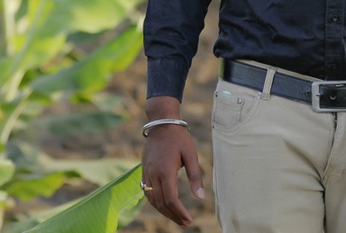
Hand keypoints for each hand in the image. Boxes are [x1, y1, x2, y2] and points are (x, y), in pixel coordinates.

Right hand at [141, 97, 204, 227]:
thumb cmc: (179, 138)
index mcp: (165, 171)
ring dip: (163, 211)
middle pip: (160, 203)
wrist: (161, 123)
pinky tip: (164, 205)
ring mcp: (147, 172)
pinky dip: (155, 202)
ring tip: (176, 217)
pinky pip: (147, 191)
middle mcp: (153, 174)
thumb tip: (201, 197)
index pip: (170, 199)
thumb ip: (195, 176)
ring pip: (152, 199)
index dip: (179, 212)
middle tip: (185, 223)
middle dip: (173, 216)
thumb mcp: (191, 154)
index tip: (189, 220)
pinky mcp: (144, 170)